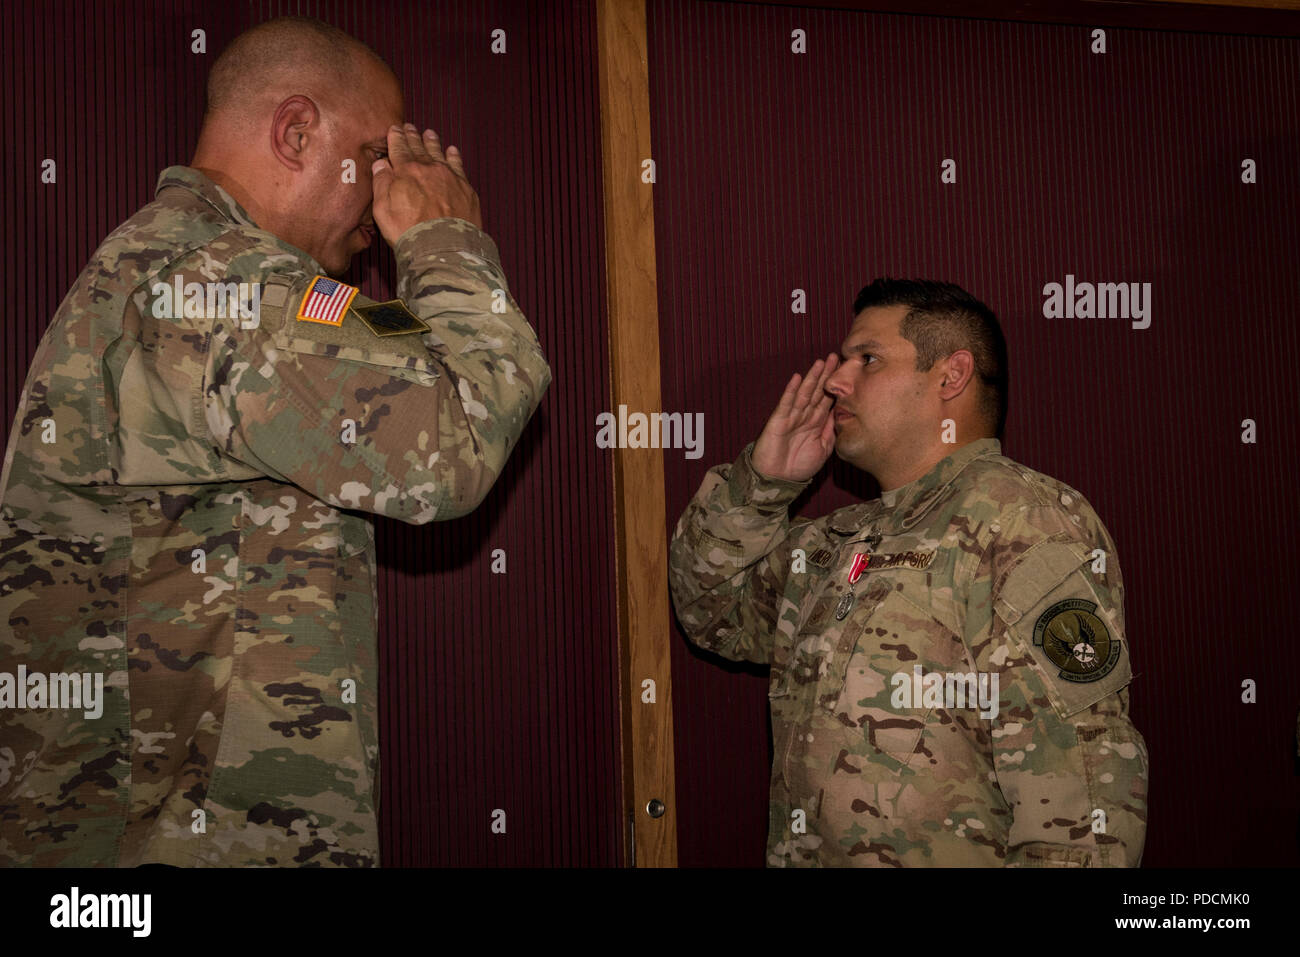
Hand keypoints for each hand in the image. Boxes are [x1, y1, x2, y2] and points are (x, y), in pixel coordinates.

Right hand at [371, 124, 482, 242]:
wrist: (443, 247)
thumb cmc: (409, 231)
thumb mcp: (383, 209)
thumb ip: (381, 183)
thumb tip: (380, 164)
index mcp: (406, 171)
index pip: (399, 148)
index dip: (396, 137)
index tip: (395, 129)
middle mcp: (428, 168)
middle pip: (419, 148)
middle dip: (413, 136)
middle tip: (410, 127)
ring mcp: (449, 177)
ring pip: (439, 153)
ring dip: (432, 142)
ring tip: (429, 134)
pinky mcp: (465, 188)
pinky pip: (458, 165)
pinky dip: (454, 156)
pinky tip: (452, 151)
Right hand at [751, 354, 839, 481]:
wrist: (778, 479)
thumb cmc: (799, 466)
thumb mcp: (824, 449)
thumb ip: (832, 431)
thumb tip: (843, 414)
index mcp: (816, 422)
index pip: (828, 399)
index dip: (837, 385)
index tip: (847, 370)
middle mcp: (805, 416)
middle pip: (817, 391)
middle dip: (826, 375)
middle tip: (836, 357)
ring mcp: (791, 416)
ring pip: (804, 393)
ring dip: (811, 378)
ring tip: (820, 363)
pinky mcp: (778, 420)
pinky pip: (786, 403)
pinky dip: (791, 391)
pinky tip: (797, 378)